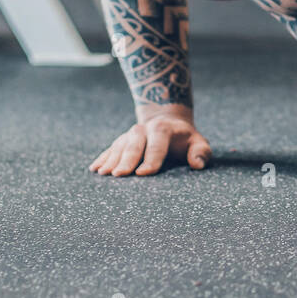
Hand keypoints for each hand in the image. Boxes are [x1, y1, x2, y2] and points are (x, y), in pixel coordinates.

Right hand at [89, 108, 211, 176]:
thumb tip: (197, 165)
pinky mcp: (121, 141)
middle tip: (120, 175)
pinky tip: (95, 169)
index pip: (157, 145)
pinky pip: (110, 149)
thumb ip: (201, 152)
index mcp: (163, 130)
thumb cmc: (185, 140)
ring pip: (119, 147)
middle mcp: (143, 130)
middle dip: (127, 160)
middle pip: (134, 145)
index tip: (143, 174)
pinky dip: (102, 158)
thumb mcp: (198, 143)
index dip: (151, 160)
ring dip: (111, 160)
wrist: (167, 122)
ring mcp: (130, 134)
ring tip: (103, 174)